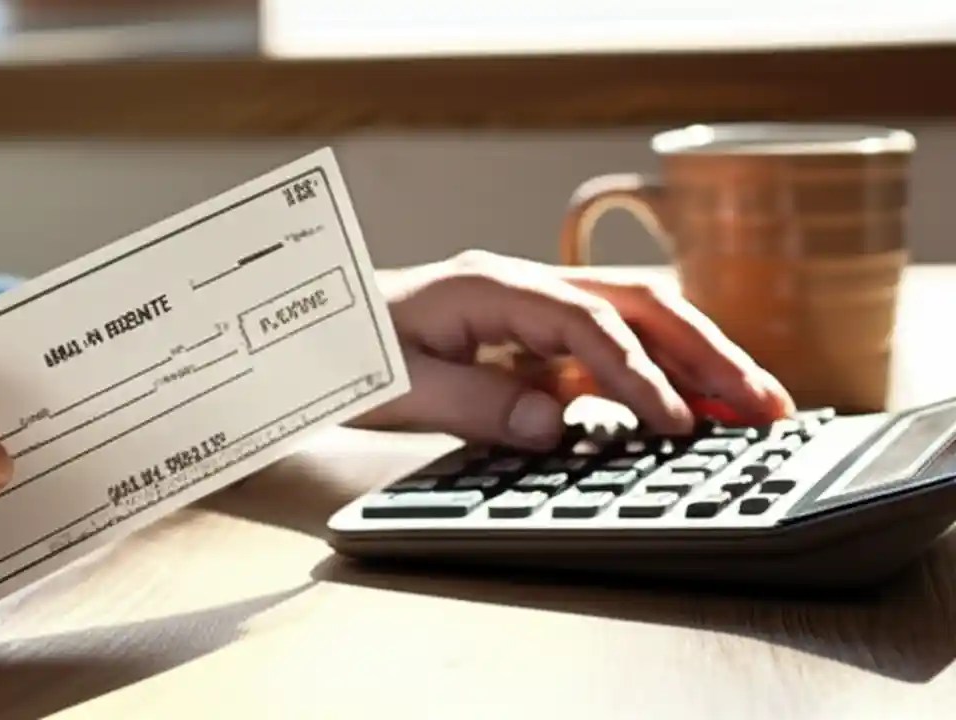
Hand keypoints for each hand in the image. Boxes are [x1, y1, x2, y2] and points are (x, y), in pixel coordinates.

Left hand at [354, 250, 793, 448]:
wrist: (314, 332)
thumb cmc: (346, 350)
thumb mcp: (397, 384)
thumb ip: (476, 403)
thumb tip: (557, 426)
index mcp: (491, 286)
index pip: (588, 323)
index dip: (638, 373)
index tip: (675, 423)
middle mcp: (521, 287)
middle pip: (637, 307)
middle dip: (707, 353)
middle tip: (767, 404)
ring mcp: (530, 310)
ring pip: (634, 323)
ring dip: (696, 362)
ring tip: (754, 406)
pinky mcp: (530, 340)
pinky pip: (608, 352)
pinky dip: (655, 378)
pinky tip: (686, 409)